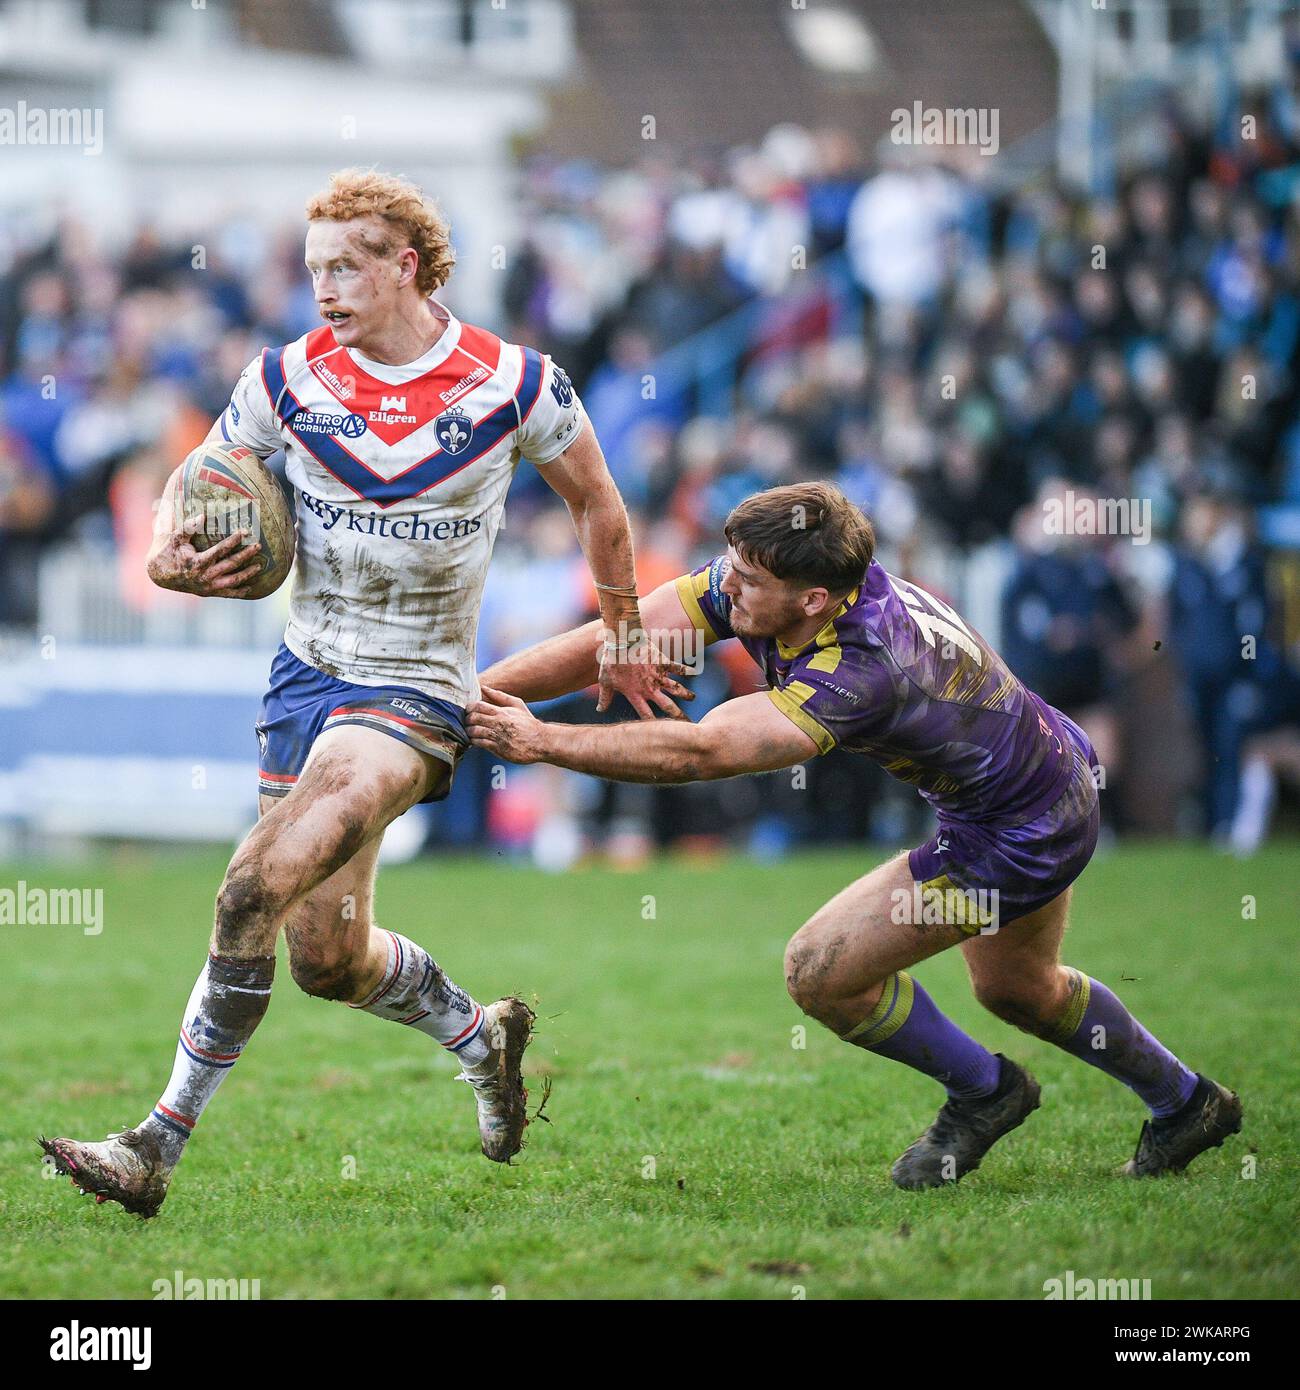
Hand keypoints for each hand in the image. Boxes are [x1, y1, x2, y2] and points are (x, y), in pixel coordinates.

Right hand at [147, 519, 264, 597]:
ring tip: (260, 566)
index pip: (220, 550)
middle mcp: (204, 576)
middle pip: (231, 564)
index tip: (245, 532)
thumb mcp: (175, 537)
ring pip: (233, 580)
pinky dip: (240, 592)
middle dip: (246, 555)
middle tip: (258, 546)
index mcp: (197, 562)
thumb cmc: (168, 551)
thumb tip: (202, 516)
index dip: (234, 540)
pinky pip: (228, 594)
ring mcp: (208, 586)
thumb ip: (189, 527)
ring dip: (248, 573)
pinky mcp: (209, 593)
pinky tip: (250, 587)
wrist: (160, 574)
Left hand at [468, 687, 548, 762]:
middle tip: (467, 721)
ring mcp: (497, 737)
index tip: (468, 710)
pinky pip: (480, 743)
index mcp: (502, 712)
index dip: (469, 708)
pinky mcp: (498, 749)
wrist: (540, 741)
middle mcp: (498, 723)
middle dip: (467, 719)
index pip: (478, 706)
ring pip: (474, 731)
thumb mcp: (517, 705)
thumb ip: (500, 696)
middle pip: (473, 718)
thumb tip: (485, 688)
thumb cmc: (528, 723)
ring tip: (470, 731)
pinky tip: (475, 740)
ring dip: (469, 731)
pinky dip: (474, 741)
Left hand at [596, 633, 694, 719]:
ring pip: (676, 688)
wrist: (620, 640)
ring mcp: (657, 675)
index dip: (653, 725)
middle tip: (688, 723)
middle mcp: (649, 687)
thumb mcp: (604, 681)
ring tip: (693, 698)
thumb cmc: (610, 661)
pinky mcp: (662, 661)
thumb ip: (604, 697)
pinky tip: (695, 673)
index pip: (646, 715)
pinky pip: (677, 667)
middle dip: (678, 716)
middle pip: (667, 706)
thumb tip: (599, 710)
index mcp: (635, 694)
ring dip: (685, 694)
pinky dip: (686, 669)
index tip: (661, 734)